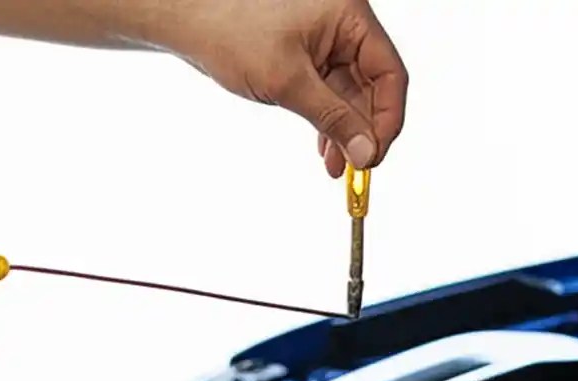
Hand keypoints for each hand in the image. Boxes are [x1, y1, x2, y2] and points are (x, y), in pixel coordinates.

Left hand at [160, 0, 407, 176]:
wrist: (188, 21)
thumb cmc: (230, 29)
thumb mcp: (288, 81)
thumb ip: (332, 118)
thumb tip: (366, 150)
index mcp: (349, 16)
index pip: (389, 72)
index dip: (387, 117)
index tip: (375, 154)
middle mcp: (341, 26)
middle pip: (372, 85)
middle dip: (363, 130)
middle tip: (357, 167)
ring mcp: (324, 42)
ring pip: (349, 94)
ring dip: (345, 131)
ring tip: (338, 166)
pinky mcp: (305, 57)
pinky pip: (328, 93)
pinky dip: (327, 120)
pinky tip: (325, 148)